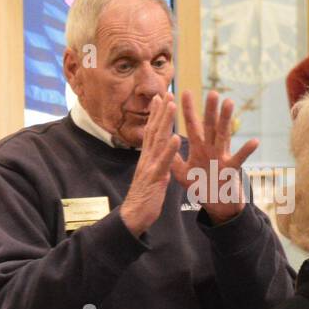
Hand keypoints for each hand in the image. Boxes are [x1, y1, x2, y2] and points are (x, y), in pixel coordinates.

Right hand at [119, 94, 179, 237]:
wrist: (133, 217)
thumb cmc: (144, 198)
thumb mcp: (149, 176)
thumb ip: (153, 162)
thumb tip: (156, 151)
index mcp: (147, 158)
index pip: (151, 131)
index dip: (156, 114)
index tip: (161, 97)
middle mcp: (147, 158)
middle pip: (154, 130)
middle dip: (161, 111)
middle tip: (167, 92)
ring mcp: (150, 166)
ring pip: (158, 141)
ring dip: (165, 122)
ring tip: (172, 106)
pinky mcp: (155, 178)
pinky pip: (163, 162)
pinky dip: (169, 150)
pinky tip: (175, 137)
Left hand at [171, 90, 258, 225]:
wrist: (216, 205)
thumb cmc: (201, 187)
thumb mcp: (182, 173)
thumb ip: (173, 159)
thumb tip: (161, 144)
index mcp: (198, 148)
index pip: (192, 125)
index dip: (188, 110)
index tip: (183, 92)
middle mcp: (211, 149)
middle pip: (210, 126)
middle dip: (210, 109)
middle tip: (212, 92)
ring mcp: (222, 158)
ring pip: (224, 136)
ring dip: (226, 120)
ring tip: (229, 103)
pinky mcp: (230, 170)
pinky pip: (239, 160)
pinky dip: (246, 151)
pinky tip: (254, 141)